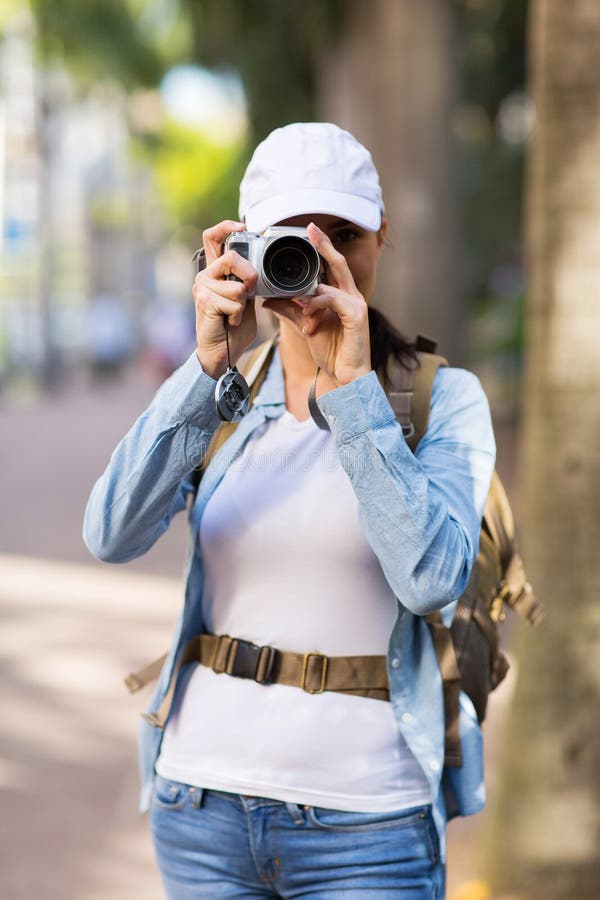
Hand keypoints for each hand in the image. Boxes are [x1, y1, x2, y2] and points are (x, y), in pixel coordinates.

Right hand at [193, 220, 257, 378]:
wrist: (221, 352)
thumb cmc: (233, 327)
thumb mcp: (245, 299)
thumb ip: (247, 282)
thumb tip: (259, 268)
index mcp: (215, 272)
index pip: (212, 237)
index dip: (226, 226)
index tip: (243, 227)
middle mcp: (205, 276)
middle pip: (231, 258)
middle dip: (249, 275)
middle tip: (249, 292)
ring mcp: (202, 288)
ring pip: (237, 286)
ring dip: (243, 304)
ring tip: (233, 314)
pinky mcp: (204, 301)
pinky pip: (234, 302)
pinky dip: (238, 315)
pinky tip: (229, 321)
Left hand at [262, 222, 370, 386]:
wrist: (348, 377)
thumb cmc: (333, 352)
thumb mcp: (306, 326)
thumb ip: (290, 311)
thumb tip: (269, 300)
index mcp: (342, 297)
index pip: (332, 266)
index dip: (322, 247)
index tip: (309, 231)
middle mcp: (352, 297)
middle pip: (338, 264)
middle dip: (324, 245)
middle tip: (310, 229)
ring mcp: (357, 305)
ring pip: (332, 283)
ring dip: (310, 291)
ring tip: (297, 301)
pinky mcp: (357, 316)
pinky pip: (334, 300)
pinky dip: (317, 303)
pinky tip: (308, 313)